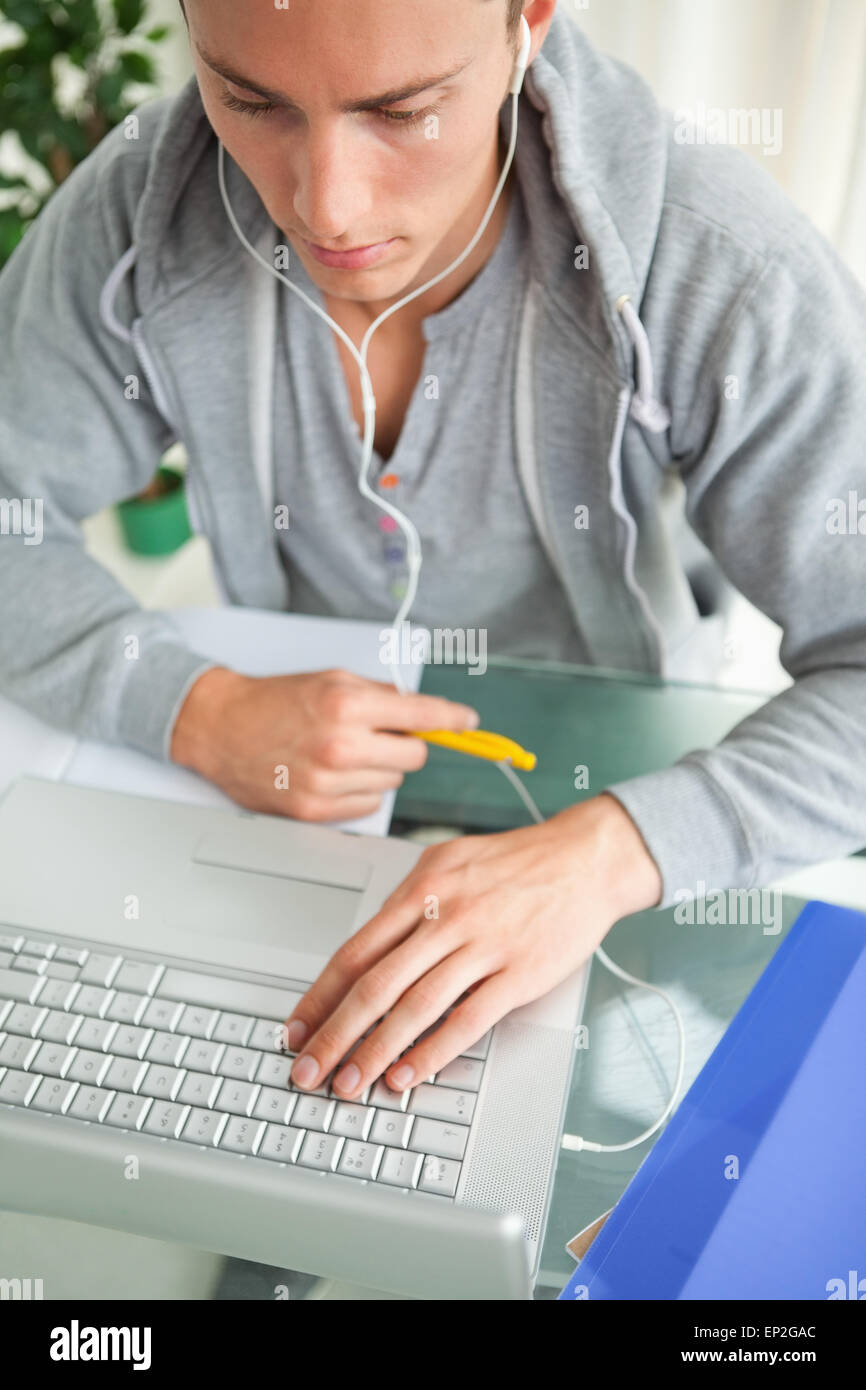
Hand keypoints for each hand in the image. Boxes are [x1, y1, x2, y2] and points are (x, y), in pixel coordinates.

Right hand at [170, 665, 479, 819]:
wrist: (220, 726)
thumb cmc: (274, 700)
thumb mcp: (333, 679)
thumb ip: (382, 696)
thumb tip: (424, 713)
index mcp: (347, 705)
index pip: (423, 717)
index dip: (453, 720)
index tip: (469, 724)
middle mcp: (340, 745)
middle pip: (414, 759)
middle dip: (407, 746)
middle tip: (383, 735)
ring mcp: (327, 782)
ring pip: (391, 785)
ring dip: (380, 770)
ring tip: (346, 753)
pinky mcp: (315, 810)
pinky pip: (367, 807)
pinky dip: (359, 792)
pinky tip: (333, 774)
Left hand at [283, 793, 662, 1098]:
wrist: (586, 858)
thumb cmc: (518, 862)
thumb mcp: (449, 861)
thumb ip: (410, 903)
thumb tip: (371, 948)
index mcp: (422, 887)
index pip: (355, 951)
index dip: (320, 996)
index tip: (298, 1028)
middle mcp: (446, 917)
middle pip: (375, 985)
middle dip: (335, 1035)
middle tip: (309, 1070)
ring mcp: (483, 947)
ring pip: (414, 1009)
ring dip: (375, 1052)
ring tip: (350, 1083)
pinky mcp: (519, 975)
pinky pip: (467, 1021)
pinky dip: (432, 1053)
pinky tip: (407, 1075)